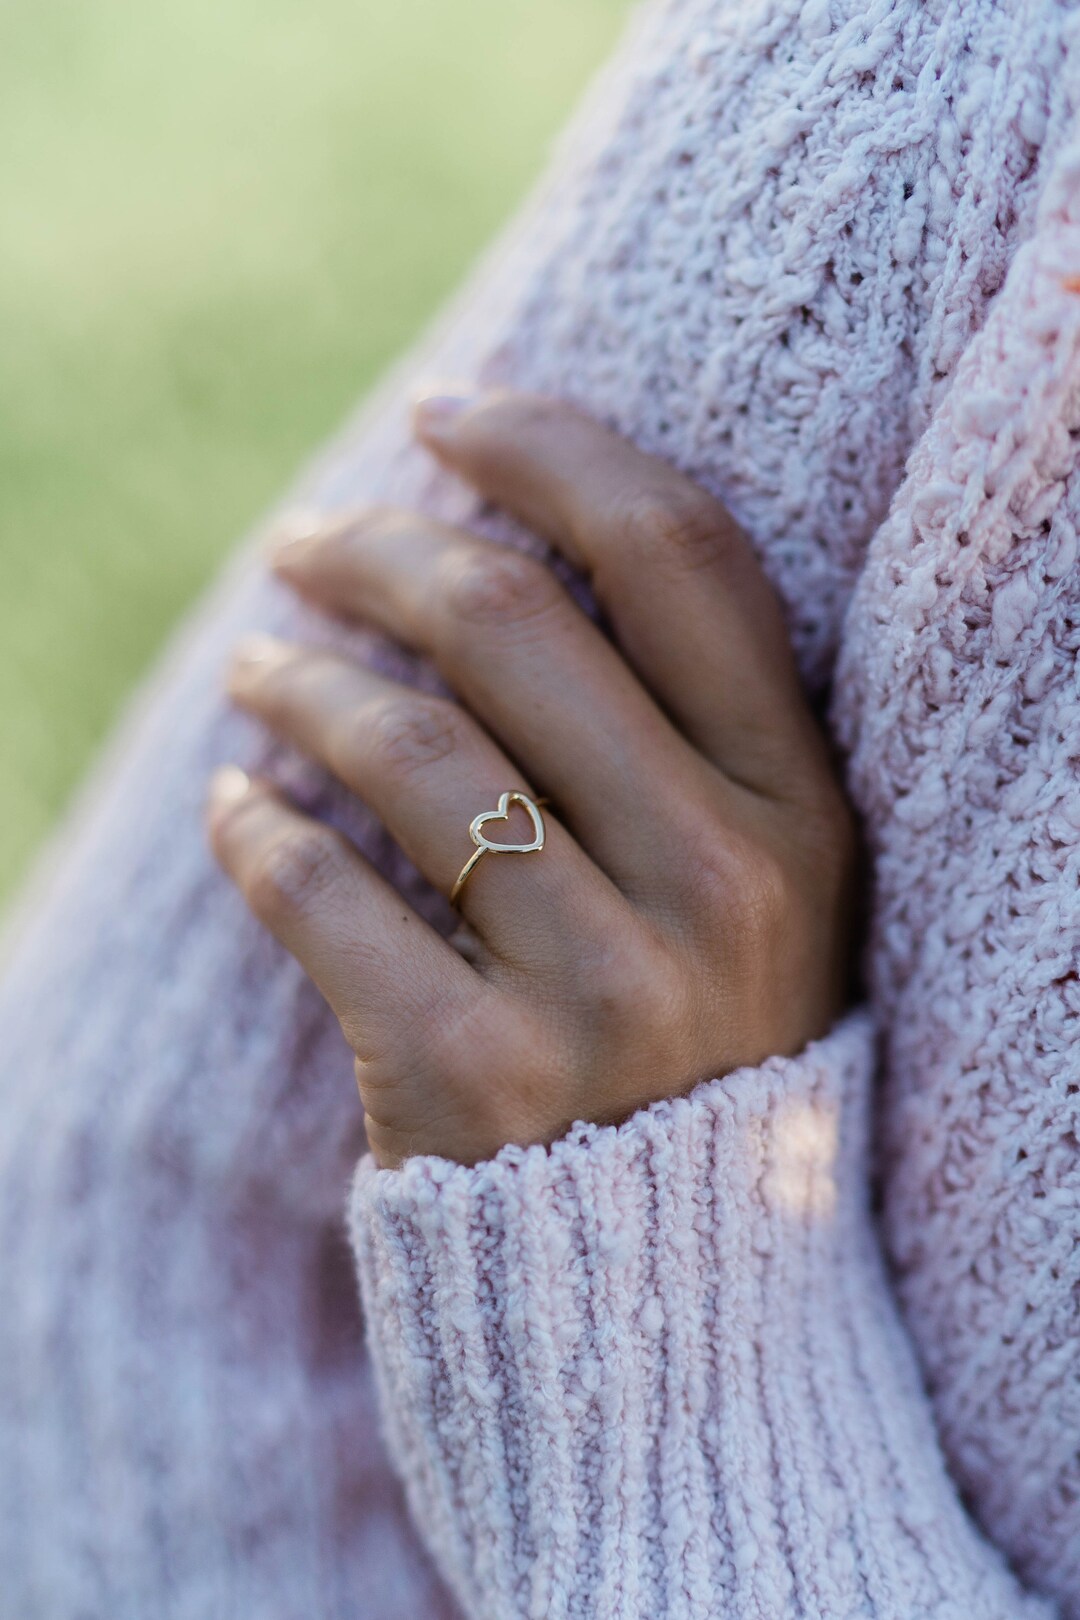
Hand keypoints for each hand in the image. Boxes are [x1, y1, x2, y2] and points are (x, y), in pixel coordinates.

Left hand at [208, 392, 855, 1166]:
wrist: (670, 1281)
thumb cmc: (692, 1035)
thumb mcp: (745, 881)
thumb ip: (667, 726)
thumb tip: (481, 537)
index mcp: (802, 808)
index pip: (679, 555)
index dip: (549, 447)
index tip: (441, 415)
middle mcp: (723, 885)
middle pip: (510, 621)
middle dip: (378, 548)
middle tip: (306, 544)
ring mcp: (606, 991)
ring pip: (401, 744)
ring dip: (295, 680)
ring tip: (254, 672)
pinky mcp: (479, 1081)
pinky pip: (322, 895)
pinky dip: (254, 828)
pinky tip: (236, 807)